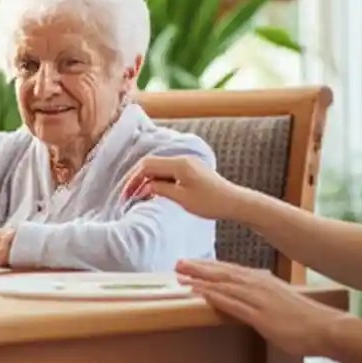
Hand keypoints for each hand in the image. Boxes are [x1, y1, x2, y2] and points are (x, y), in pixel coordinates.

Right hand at [120, 155, 249, 220]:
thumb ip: (161, 189)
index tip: (127, 194)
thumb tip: (145, 186)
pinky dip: (158, 181)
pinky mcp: (191, 171)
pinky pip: (168, 172)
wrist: (234, 202)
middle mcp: (182, 160)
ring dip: (148, 180)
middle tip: (128, 195)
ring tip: (139, 195)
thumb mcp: (182, 198)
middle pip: (152, 164)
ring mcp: (187, 164)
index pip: (148, 165)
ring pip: (160, 168)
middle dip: (138, 178)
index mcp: (179, 164)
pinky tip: (154, 192)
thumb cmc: (211, 202)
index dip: (134, 179)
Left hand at [176, 258, 343, 357]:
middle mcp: (259, 284)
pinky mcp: (260, 316)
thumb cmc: (305, 318)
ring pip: (224, 285)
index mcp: (263, 280)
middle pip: (223, 272)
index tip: (192, 263)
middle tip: (178, 263)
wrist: (325, 328)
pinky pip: (232, 304)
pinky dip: (213, 296)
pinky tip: (199, 293)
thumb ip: (264, 296)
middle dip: (199, 268)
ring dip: (201, 280)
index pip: (231, 270)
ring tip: (181, 276)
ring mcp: (259, 299)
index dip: (210, 266)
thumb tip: (250, 296)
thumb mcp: (281, 301)